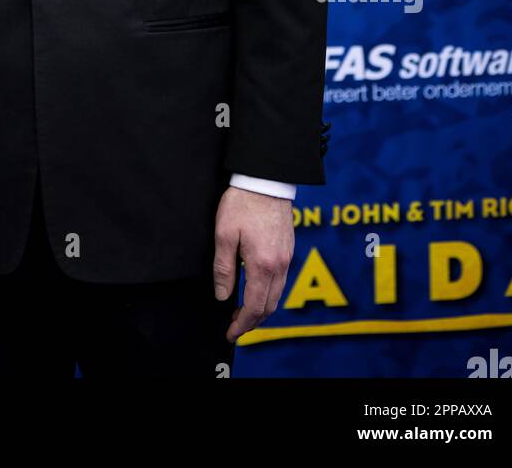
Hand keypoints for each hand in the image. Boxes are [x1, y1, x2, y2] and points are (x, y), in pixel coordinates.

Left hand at [213, 186, 293, 343]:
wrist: (266, 179)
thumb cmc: (242, 203)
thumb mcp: (224, 234)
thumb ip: (223, 268)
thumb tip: (223, 296)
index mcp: (263, 265)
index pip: (255, 307)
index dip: (242, 325)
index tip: (230, 333)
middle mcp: (280, 265)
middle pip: (269, 306)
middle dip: (252, 322)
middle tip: (234, 327)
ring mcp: (287, 257)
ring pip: (277, 295)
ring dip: (261, 309)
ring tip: (243, 313)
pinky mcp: (288, 249)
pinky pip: (281, 281)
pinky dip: (269, 294)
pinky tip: (256, 290)